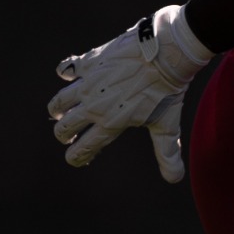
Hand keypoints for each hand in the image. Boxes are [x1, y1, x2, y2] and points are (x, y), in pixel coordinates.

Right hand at [49, 5, 213, 182]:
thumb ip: (167, 153)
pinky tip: (69, 75)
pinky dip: (64, 72)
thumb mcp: (168, 124)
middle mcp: (95, 105)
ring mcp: (89, 83)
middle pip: (65, 126)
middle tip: (66, 134)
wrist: (165, 53)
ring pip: (60, 101)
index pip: (85, 146)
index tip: (75, 159)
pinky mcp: (89, 62)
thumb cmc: (168, 91)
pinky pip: (66, 68)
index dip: (77, 156)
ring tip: (61, 111)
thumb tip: (175, 179)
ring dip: (58, 108)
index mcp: (111, 122)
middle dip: (63, 134)